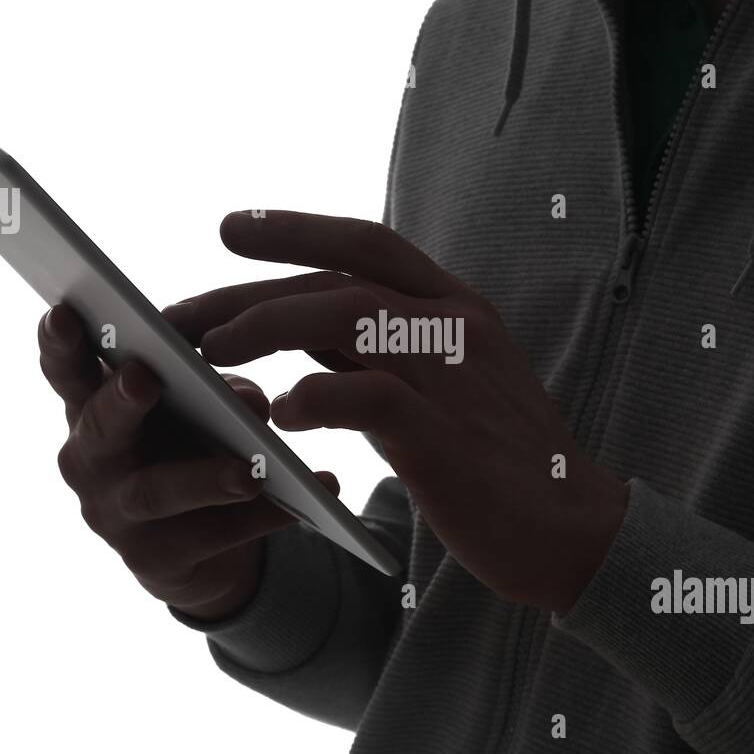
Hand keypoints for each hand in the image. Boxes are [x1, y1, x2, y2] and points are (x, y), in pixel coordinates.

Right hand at [38, 304, 339, 619]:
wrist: (206, 544)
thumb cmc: (192, 444)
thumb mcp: (199, 407)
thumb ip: (215, 390)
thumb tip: (248, 401)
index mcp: (92, 406)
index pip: (67, 370)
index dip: (59, 344)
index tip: (62, 313)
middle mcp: (89, 461)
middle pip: (100, 428)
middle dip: (120, 401)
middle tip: (145, 377)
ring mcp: (115, 516)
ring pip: (155, 492)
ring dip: (204, 477)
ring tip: (250, 472)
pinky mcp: (155, 562)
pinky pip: (209, 537)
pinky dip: (260, 518)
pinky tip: (303, 506)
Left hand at [163, 211, 627, 613]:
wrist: (569, 525)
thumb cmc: (495, 457)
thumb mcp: (439, 380)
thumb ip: (376, 347)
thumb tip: (294, 324)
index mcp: (455, 305)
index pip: (366, 243)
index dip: (294, 228)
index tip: (227, 228)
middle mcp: (455, 323)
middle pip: (335, 280)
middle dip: (250, 292)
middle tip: (184, 315)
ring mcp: (452, 374)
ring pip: (343, 317)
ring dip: (265, 328)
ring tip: (210, 355)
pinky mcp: (444, 434)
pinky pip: (366, 396)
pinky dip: (315, 398)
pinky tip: (280, 414)